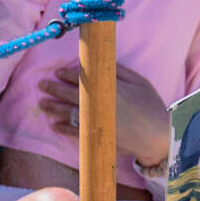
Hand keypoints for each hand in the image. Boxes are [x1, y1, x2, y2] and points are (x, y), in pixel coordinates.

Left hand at [33, 63, 171, 168]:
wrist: (157, 136)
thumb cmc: (151, 107)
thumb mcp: (140, 83)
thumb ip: (121, 72)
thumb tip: (102, 64)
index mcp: (109, 88)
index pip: (82, 78)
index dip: (67, 74)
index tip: (58, 72)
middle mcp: (99, 104)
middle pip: (70, 94)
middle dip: (54, 88)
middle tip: (42, 85)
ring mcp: (96, 121)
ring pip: (68, 112)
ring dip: (53, 108)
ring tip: (43, 104)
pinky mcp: (96, 136)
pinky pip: (74, 132)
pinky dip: (63, 128)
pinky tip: (55, 125)